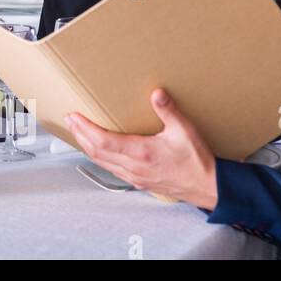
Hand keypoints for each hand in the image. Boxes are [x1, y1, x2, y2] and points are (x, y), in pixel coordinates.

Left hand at [65, 88, 218, 209]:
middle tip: (70, 120)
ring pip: (101, 162)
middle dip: (80, 134)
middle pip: (96, 151)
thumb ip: (169, 111)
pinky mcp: (139, 181)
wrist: (209, 187)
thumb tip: (157, 93)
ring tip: (78, 132)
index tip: (75, 117)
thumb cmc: (198, 162)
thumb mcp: (185, 132)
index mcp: (142, 153)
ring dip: (87, 146)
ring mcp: (135, 176)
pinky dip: (99, 157)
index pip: (103, 141)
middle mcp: (134, 167)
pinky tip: (98, 151)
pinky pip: (111, 169)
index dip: (85, 129)